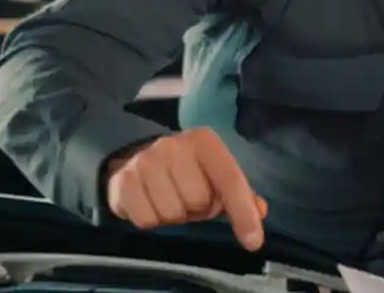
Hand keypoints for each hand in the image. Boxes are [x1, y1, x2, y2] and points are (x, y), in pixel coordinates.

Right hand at [105, 127, 266, 250]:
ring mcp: (145, 161)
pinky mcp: (123, 181)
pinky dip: (152, 219)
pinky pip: (147, 221)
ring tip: (171, 199)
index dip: (243, 213)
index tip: (253, 242)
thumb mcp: (214, 172)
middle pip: (200, 201)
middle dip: (199, 209)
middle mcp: (174, 145)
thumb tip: (260, 210)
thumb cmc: (185, 169)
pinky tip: (151, 202)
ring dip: (175, 215)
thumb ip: (240, 193)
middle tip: (189, 198)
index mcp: (204, 141)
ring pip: (173, 214)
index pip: (230, 180)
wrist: (134, 156)